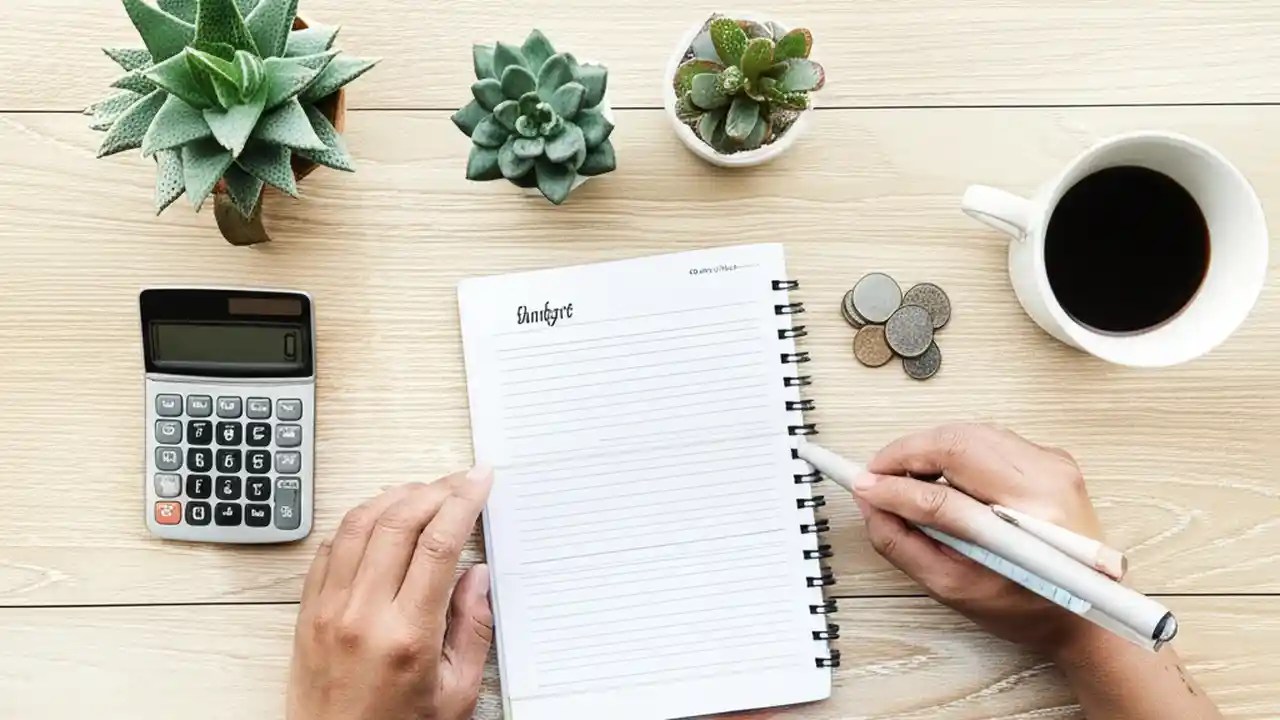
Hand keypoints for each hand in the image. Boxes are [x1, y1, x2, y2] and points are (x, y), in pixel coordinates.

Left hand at [287, 467, 493, 719]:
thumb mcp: (456, 692)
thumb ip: (472, 628)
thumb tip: (478, 575)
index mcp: (408, 635)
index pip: (439, 543)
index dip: (463, 501)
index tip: (480, 480)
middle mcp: (363, 614)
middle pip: (399, 522)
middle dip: (434, 489)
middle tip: (458, 480)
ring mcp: (329, 610)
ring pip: (360, 524)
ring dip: (395, 496)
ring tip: (422, 491)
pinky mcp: (307, 613)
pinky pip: (330, 548)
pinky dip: (358, 521)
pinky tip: (380, 518)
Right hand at [854, 424, 1101, 654]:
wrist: (1083, 611)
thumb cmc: (1024, 606)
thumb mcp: (952, 587)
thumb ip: (903, 543)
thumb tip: (870, 503)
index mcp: (1030, 525)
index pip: (949, 494)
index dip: (897, 487)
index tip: (864, 487)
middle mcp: (1048, 483)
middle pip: (960, 441)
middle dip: (908, 452)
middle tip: (877, 475)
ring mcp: (1052, 464)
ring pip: (971, 432)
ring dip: (927, 447)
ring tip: (901, 475)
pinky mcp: (1048, 458)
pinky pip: (986, 437)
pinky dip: (952, 448)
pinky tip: (936, 472)